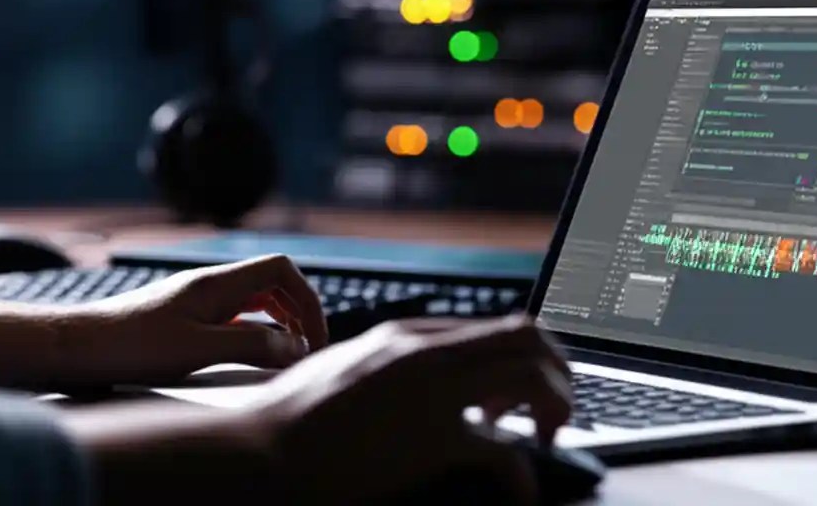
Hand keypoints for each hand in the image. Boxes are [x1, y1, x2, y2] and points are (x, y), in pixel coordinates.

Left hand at [60, 254, 327, 384]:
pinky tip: (250, 355)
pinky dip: (254, 332)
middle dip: (298, 312)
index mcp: (218, 283)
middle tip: (307, 349)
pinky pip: (235, 317)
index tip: (313, 337)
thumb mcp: (197, 349)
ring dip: (278, 323)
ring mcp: (198, 301)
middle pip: (273, 284)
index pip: (281, 270)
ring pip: (255, 301)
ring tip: (286, 354)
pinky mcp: (185, 318)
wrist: (78, 346)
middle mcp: (211, 286)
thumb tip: (295, 348)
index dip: (307, 299)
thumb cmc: (131, 345)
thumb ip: (251, 346)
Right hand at [252, 315, 572, 503]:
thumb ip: (391, 367)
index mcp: (408, 337)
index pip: (496, 326)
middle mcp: (426, 352)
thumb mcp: (349, 370)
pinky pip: (505, 451)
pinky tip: (519, 491)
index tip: (523, 395)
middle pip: (528, 336)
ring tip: (545, 439)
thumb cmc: (294, 422)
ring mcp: (430, 390)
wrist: (259, 451)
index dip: (526, 360)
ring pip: (531, 374)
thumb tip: (423, 382)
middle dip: (557, 372)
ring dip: (554, 407)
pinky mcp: (430, 438)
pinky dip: (524, 473)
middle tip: (551, 414)